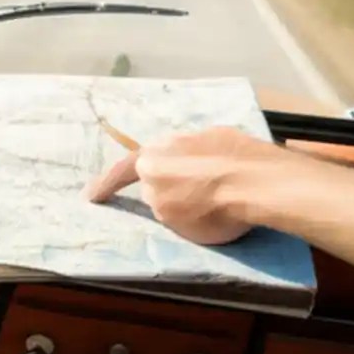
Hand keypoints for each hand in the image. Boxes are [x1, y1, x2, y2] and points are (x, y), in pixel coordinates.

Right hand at [82, 126, 283, 244]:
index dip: (106, 186)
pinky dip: (214, 165)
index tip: (92, 195)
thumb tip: (163, 191)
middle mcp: (169, 141)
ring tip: (203, 188)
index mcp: (148, 163)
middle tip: (166, 191)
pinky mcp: (230, 134)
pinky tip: (227, 179)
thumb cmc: (211, 210)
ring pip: (184, 152)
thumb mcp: (173, 219)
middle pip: (156, 158)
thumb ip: (160, 200)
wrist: (261, 184)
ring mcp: (200, 134)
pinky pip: (212, 152)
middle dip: (156, 173)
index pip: (121, 173)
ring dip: (187, 168)